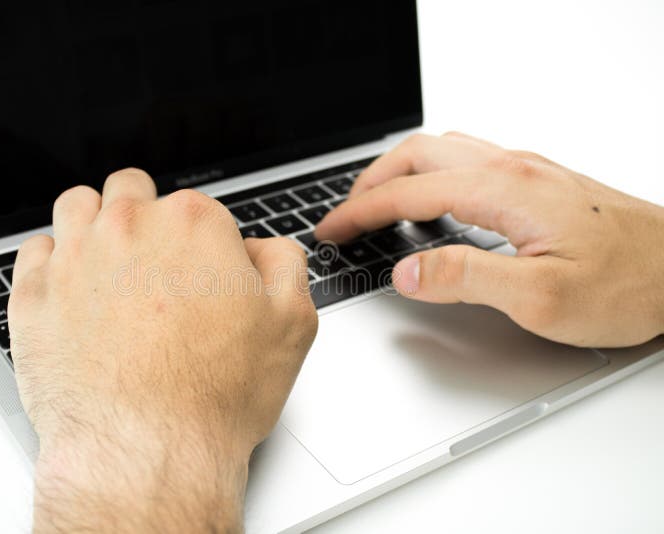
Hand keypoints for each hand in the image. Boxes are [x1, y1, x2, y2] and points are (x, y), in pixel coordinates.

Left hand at [8, 169, 316, 532]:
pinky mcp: (34, 293)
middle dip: (145, 219)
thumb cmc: (213, 396)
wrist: (146, 449)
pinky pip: (35, 250)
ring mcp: (76, 256)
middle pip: (132, 192)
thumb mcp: (291, 323)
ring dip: (93, 225)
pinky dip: (52, 263)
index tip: (202, 275)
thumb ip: (283, 264)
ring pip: (78, 206)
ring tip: (107, 266)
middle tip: (155, 266)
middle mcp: (131, 227)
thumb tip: (262, 249)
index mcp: (193, 225)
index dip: (202, 243)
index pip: (196, 208)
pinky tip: (72, 292)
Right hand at [315, 132, 663, 346]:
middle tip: (344, 215)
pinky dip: (429, 174)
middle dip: (370, 182)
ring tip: (375, 204)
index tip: (332, 230)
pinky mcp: (537, 180)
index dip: (361, 212)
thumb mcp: (542, 298)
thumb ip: (467, 278)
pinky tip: (431, 200)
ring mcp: (526, 169)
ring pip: (442, 149)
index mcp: (505, 190)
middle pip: (418, 153)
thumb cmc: (631, 283)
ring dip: (399, 173)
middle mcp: (513, 168)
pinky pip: (466, 159)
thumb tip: (407, 271)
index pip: (410, 192)